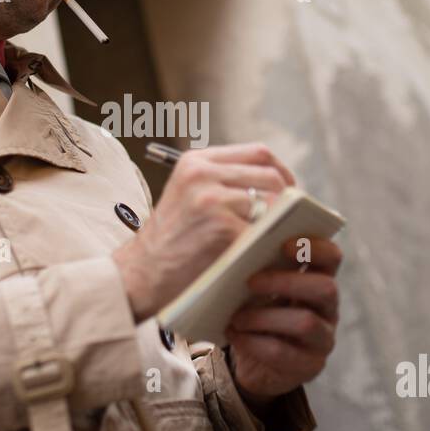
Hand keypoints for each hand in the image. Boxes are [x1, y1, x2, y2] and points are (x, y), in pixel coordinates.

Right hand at [112, 143, 295, 321]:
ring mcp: (211, 199)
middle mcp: (202, 173)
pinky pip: (263, 232)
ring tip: (277, 241)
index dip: (282, 172)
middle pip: (270, 175)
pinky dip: (269, 246)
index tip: (290, 193)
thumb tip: (281, 191)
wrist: (139, 277)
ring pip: (272, 203)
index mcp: (196, 162)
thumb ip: (224, 186)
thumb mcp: (188, 199)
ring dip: (281, 224)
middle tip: (290, 223)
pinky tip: (266, 258)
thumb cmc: (169, 245)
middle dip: (288, 200)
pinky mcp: (221, 228)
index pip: (258, 153)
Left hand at [224, 235, 341, 402]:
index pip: (331, 257)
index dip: (314, 247)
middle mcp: (328, 310)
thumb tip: (237, 238)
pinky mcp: (309, 366)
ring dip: (264, 317)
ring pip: (305, 322)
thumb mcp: (258, 287)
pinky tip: (234, 334)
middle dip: (286, 282)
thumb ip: (257, 263)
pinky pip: (283, 353)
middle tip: (251, 281)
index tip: (283, 244)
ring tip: (237, 317)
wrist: (253, 364)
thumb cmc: (256, 313)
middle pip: (325, 288)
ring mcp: (323, 340)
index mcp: (318, 280)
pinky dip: (253, 342)